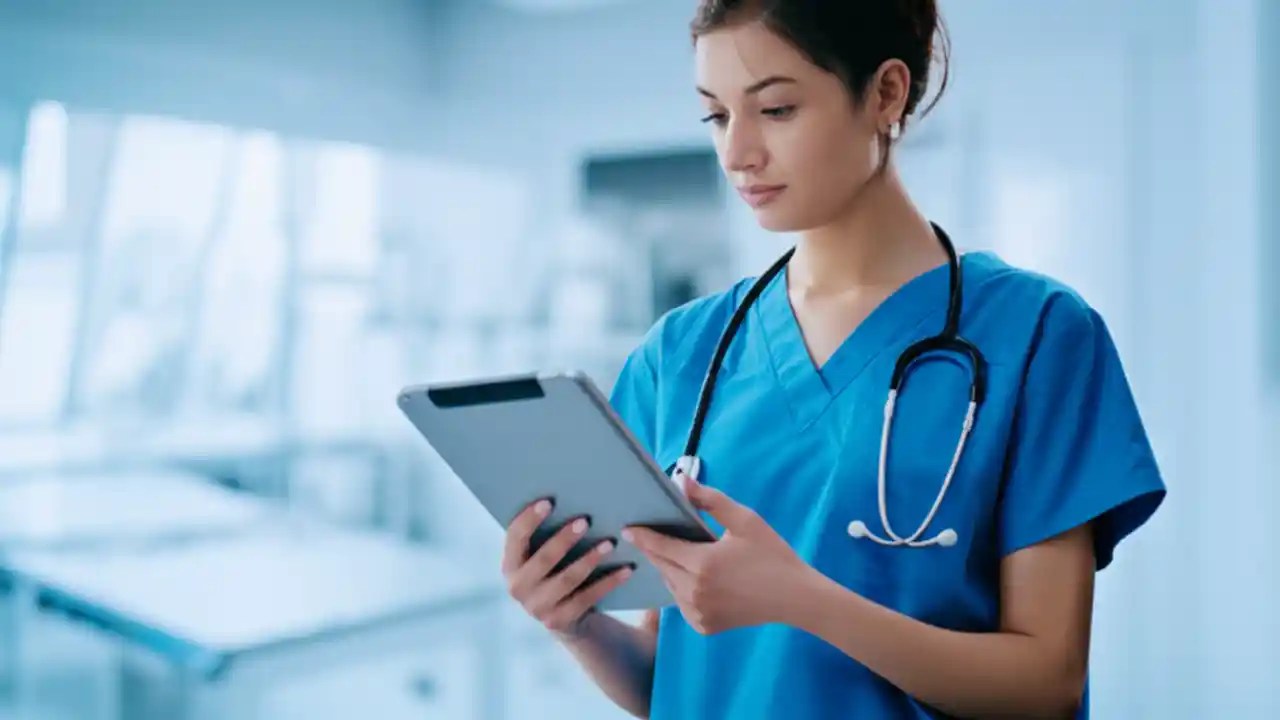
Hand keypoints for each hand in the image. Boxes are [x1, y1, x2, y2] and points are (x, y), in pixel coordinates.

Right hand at [502, 499, 634, 640]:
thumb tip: (570, 493)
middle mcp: (518, 587)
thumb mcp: (544, 556)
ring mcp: (537, 607)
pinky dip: (608, 582)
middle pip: (542, 560)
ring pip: (567, 579)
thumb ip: (547, 533)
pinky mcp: (559, 621)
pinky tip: (627, 569)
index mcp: (510, 564)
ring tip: (610, 543)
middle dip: (563, 539)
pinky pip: (587, 598)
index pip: (515, 538)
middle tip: (585, 520)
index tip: (548, 501)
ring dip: (589, 559)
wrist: (565, 618)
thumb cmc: (556, 571)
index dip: (529, 519)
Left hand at [623, 477, 810, 634]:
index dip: (643, 536)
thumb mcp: (745, 520)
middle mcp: (695, 591)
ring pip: (671, 584)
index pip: (661, 547)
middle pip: (662, 565)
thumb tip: (681, 479)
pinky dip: (683, 589)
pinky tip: (696, 578)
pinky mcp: (704, 626)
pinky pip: (682, 603)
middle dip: (655, 550)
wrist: (795, 597)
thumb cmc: (772, 554)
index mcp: (702, 564)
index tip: (627, 528)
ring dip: (670, 569)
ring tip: (678, 553)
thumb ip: (710, 500)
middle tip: (648, 536)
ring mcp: (698, 613)